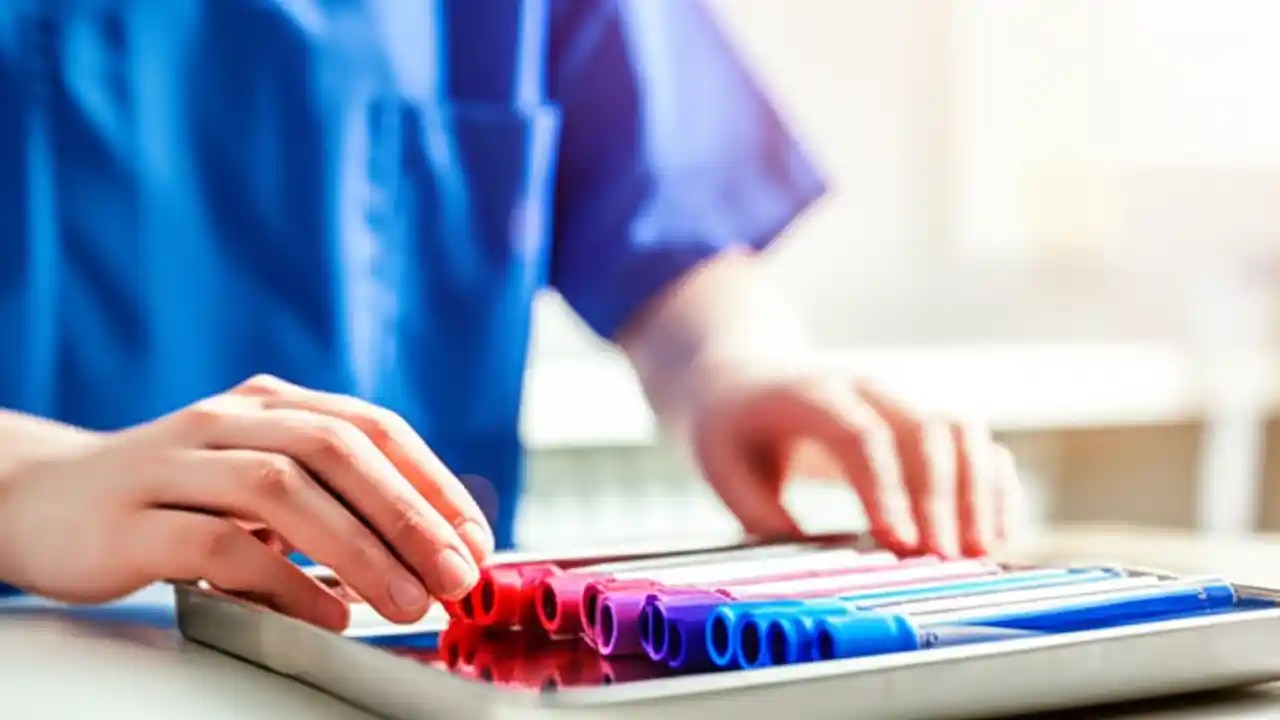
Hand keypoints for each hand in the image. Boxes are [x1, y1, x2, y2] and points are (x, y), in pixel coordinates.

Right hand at [0, 375, 493, 629]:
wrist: (45, 498)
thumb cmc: (174, 497)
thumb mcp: (256, 478)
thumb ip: (329, 497)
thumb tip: (427, 547)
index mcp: (271, 404)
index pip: (372, 427)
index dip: (433, 481)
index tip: (476, 537)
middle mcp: (229, 420)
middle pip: (338, 451)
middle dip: (410, 514)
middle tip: (455, 573)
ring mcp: (179, 463)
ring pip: (285, 491)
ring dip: (360, 548)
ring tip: (409, 600)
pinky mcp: (137, 518)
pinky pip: (222, 545)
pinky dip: (284, 581)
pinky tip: (328, 613)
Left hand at [690, 373, 1021, 556]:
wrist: (749, 379)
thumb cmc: (734, 429)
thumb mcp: (721, 467)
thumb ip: (760, 513)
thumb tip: (819, 560)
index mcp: (810, 395)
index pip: (861, 435)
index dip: (886, 489)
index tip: (900, 544)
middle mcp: (867, 389)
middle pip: (923, 428)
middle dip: (941, 498)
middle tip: (945, 559)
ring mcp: (901, 399)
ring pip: (961, 428)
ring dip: (980, 489)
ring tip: (980, 550)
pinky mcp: (923, 419)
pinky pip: (976, 443)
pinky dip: (994, 484)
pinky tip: (995, 532)